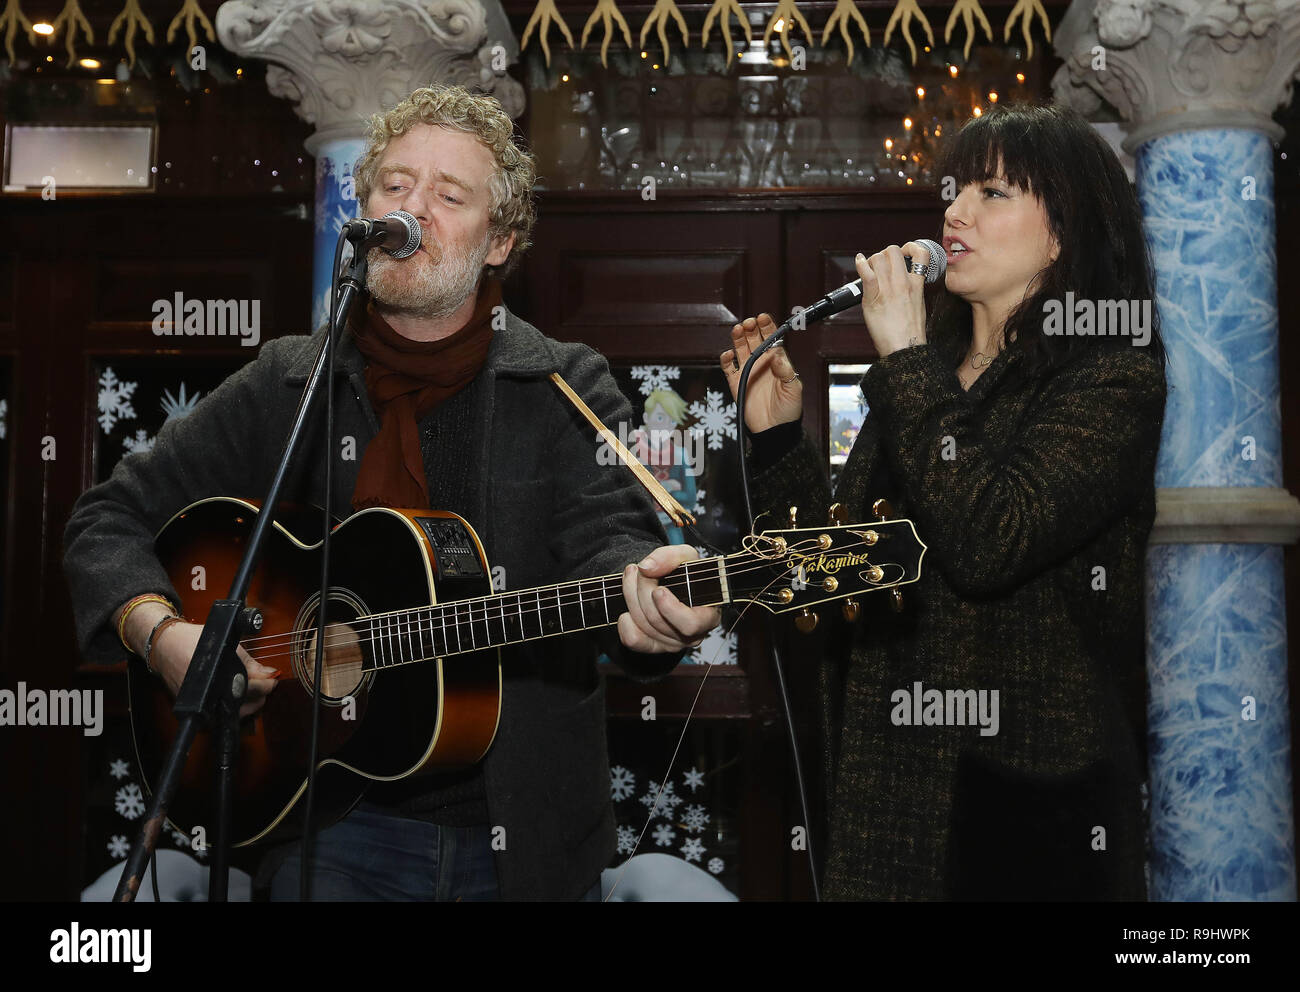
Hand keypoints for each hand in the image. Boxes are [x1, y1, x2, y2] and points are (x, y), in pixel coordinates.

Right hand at [152, 621, 277, 718]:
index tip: (274, 679)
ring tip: (254, 690)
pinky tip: (238, 697)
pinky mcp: (196, 714)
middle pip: (245, 709)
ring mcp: (200, 710)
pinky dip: (232, 708)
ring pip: (234, 716)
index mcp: (217, 681)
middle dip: (259, 696)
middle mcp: (207, 700)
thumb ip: (251, 664)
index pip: (252, 690)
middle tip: (266, 684)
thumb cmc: (194, 642)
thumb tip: (269, 674)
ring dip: (248, 704)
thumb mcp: (228, 647)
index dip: (267, 684)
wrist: (165, 646)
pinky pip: (220, 717)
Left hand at [619, 546, 721, 653]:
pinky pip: (634, 641)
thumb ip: (669, 556)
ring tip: (632, 575)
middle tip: (640, 570)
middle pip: (659, 620)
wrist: (671, 582)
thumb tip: (646, 568)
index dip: (670, 609)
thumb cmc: (686, 573)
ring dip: (631, 598)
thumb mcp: (685, 556)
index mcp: (708, 615)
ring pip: (644, 626)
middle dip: (643, 591)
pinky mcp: (655, 646)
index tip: (658, 590)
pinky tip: (626, 609)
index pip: (691, 623)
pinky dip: (625, 624)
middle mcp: (693, 634)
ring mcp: (673, 643)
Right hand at [720, 313, 802, 432]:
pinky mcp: (736, 383)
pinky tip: (728, 355)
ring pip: (740, 349)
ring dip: (738, 338)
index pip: (771, 339)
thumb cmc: (788, 410)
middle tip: (749, 323)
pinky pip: (728, 368)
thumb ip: (785, 370)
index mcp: (776, 361)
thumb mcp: (793, 388)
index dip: (767, 327)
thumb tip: (776, 353)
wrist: (774, 430)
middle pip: (753, 339)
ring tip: (738, 330)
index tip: (763, 317)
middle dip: (751, 328)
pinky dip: (726, 359)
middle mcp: (761, 363)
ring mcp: (748, 372)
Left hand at [855, 241, 930, 357]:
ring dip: (873, 261)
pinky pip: (867, 272)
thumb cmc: (910, 332)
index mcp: (917, 284)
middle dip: (886, 254)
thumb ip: (912, 289)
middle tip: (882, 264)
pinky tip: (859, 262)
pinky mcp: (874, 296)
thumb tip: (905, 280)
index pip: (921, 253)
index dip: (910, 247)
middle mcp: (903, 283)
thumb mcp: (918, 304)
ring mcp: (889, 289)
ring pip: (879, 258)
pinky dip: (860, 263)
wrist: (904, 347)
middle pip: (894, 251)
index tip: (904, 252)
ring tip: (871, 270)